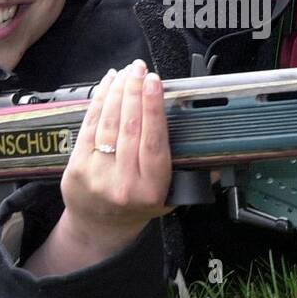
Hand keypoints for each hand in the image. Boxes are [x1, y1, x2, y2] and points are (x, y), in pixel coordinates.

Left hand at [31, 60, 172, 273]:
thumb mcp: (171, 199)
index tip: (156, 83)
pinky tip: (107, 86)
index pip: (154, 142)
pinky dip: (98, 102)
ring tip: (126, 72)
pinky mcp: (77, 167)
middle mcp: (124, 183)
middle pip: (131, 128)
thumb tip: (220, 159)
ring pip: (109, 124)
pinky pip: (89, 127)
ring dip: (117, 92)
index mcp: (152, 189)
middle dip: (135, 92)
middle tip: (140, 69)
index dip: (154, 108)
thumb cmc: (137, 207)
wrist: (99, 228)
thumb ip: (193, 177)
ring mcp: (97, 175)